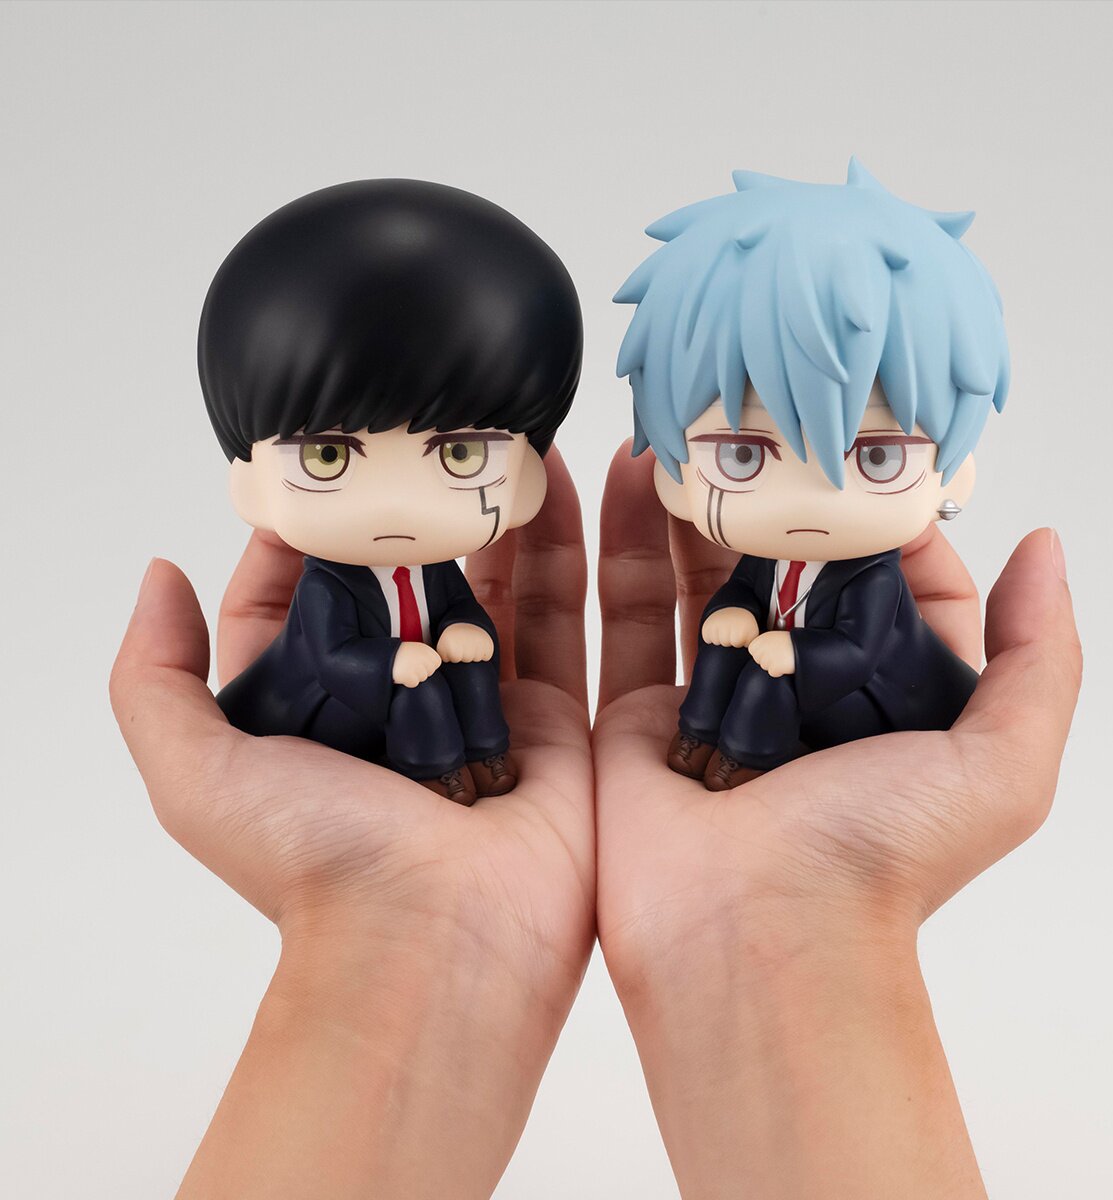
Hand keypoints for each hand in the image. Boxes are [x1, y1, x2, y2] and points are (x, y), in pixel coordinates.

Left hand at [110, 449, 592, 1199]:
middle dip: (423, 510)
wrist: (440, 941)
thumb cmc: (315, 859)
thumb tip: (161, 574)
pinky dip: (577, 551)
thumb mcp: (195, 771)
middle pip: (414, 585)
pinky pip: (573, 621)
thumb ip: (154, 676)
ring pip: (499, 588)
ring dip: (503, 515)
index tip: (319, 470)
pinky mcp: (563, 721)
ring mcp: (487, 709)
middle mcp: (404, 707)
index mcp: (320, 714)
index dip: (303, 537)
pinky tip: (569, 483)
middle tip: (432, 436)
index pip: (299, 607)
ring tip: (505, 440)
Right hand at [391, 639, 441, 685]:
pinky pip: (413, 683)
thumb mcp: (416, 649)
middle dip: (421, 671)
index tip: (417, 661)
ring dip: (413, 676)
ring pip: (422, 678)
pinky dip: (407, 681)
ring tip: (404, 668)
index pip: (436, 663)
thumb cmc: (400, 653)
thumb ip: (427, 656)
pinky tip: (401, 673)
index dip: (427, 665)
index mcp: (426, 649)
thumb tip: (435, 666)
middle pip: (430, 672)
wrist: (383, 654)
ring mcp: (416, 666)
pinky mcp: (408, 675)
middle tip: (409, 665)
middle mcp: (423, 657)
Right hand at [594, 443, 1080, 1199]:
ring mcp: (713, 703)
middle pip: (786, 574)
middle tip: (762, 423)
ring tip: (691, 432)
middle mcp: (797, 700)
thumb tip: (1044, 546)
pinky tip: (629, 476)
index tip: (867, 452)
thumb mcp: (1001, 763)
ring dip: (695, 507)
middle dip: (775, 499)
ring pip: (700, 580)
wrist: (749, 941)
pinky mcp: (636, 717)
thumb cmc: (878, 856)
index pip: (898, 592)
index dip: (888, 521)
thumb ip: (1036, 656)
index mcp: (881, 705)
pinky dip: (621, 545)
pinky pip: (626, 616)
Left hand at [747, 629, 794, 675]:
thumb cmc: (792, 641)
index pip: (753, 650)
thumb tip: (758, 651)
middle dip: (767, 660)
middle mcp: (763, 647)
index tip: (771, 650)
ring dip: (773, 665)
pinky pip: (773, 673)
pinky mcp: (775, 666)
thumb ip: (764, 643)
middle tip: (779, 654)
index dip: (762, 652)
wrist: (804, 645)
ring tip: (783, 658)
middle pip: (758, 660)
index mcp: (761, 638)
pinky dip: (779, 671)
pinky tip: (785, 663)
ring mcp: (768, 657)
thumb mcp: (774, 637)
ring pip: (765, 667)